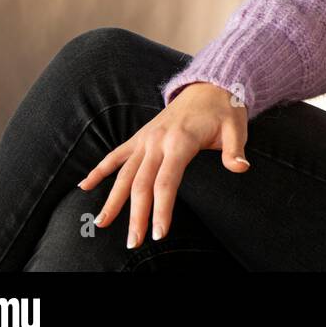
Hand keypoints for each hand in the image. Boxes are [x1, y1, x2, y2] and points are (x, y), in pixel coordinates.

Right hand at [76, 82, 250, 248]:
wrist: (209, 84)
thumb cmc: (225, 108)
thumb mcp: (236, 126)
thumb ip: (235, 149)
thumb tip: (241, 168)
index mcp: (181, 141)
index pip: (167, 181)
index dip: (162, 209)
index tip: (159, 233)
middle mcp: (158, 141)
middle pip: (142, 183)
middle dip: (136, 214)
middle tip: (133, 242)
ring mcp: (146, 139)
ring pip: (125, 173)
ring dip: (113, 199)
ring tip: (102, 224)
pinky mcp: (140, 137)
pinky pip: (116, 155)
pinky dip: (99, 170)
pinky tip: (84, 186)